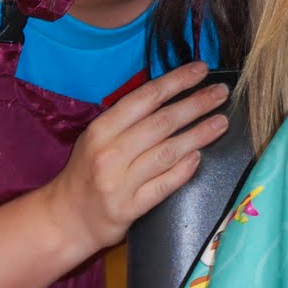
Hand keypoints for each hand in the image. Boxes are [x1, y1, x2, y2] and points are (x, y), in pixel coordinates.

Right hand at [47, 61, 229, 253]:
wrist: (66, 217)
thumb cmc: (87, 171)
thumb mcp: (97, 138)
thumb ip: (128, 120)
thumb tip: (171, 94)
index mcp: (101, 129)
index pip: (145, 97)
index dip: (176, 81)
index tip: (201, 69)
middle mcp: (110, 153)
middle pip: (162, 122)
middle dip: (196, 104)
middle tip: (221, 93)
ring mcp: (120, 182)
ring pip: (168, 152)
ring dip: (199, 135)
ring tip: (221, 123)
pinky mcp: (130, 208)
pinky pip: (164, 185)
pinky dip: (183, 169)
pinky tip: (199, 157)